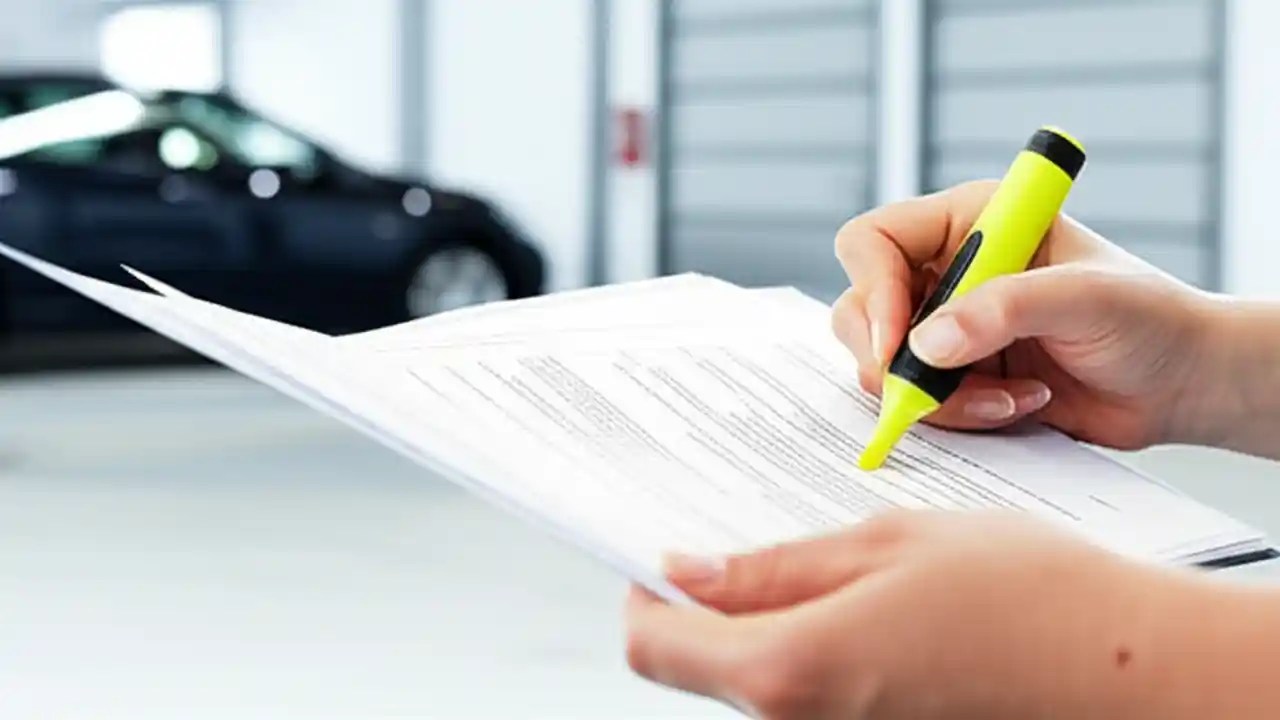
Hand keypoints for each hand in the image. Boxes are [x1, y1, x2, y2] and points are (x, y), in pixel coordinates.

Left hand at [625, 511, 1253, 719]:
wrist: (1137, 672)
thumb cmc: (1028, 596)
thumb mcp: (887, 547)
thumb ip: (774, 568)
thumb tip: (687, 571)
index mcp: (790, 669)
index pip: (653, 644)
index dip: (646, 594)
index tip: (666, 553)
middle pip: (698, 667)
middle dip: (702, 607)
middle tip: (744, 544)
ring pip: (751, 681)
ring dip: (758, 626)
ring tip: (818, 565)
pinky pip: (807, 696)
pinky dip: (806, 649)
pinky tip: (856, 606)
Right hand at [831, 181, 1219, 449]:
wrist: (1180, 382)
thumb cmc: (1147, 317)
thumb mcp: (1083, 297)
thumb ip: (1003, 310)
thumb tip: (924, 345)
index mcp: (968, 222)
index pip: (874, 241)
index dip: (872, 289)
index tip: (897, 343)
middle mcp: (946, 270)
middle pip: (861, 310)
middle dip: (892, 360)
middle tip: (928, 391)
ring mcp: (946, 327)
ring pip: (884, 366)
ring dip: (939, 396)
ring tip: (1010, 397)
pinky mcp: (955, 377)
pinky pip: (916, 404)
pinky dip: (959, 416)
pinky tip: (1018, 405)